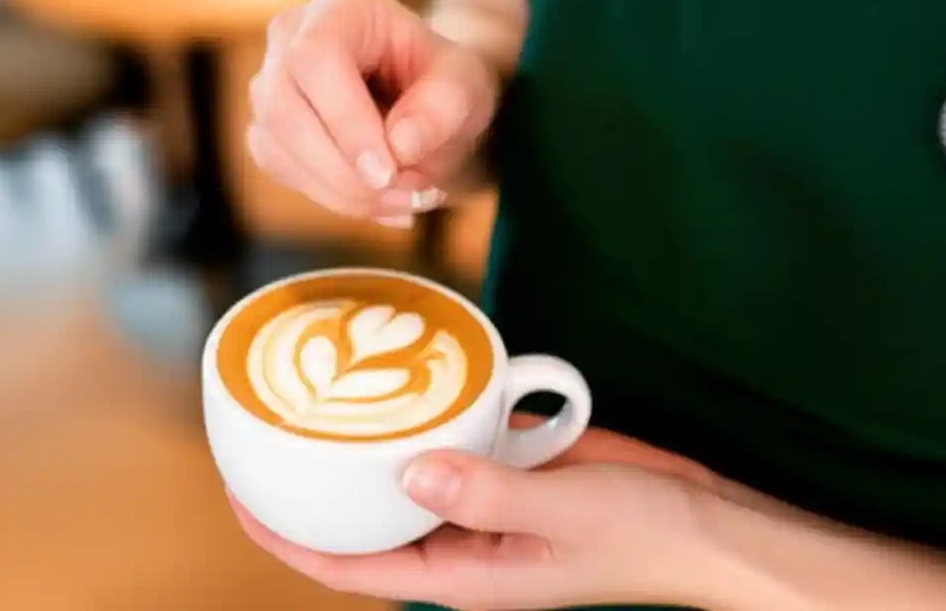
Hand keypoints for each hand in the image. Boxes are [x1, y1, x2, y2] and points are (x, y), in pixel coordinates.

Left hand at [228, 419, 725, 609]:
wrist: (705, 521)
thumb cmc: (641, 538)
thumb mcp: (561, 517)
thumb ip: (487, 494)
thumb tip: (409, 471)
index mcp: (460, 573)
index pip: (351, 564)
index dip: (288, 539)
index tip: (240, 496)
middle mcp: (461, 538)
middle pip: (366, 517)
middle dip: (316, 487)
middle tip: (268, 431)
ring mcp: (485, 499)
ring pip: (407, 474)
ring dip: (368, 444)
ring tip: (319, 395)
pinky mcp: (512, 462)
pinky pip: (456, 437)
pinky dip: (430, 412)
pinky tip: (407, 373)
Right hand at [246, 0, 499, 227]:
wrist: (428, 105)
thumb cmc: (444, 84)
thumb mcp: (466, 88)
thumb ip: (442, 110)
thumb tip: (400, 147)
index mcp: (341, 7)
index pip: (316, 57)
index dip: (345, 120)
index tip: (389, 172)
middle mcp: (290, 37)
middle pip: (284, 108)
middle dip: (344, 170)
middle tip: (407, 196)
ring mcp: (270, 85)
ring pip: (278, 147)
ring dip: (345, 192)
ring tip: (407, 199)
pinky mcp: (268, 130)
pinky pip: (284, 172)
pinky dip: (334, 198)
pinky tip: (380, 202)